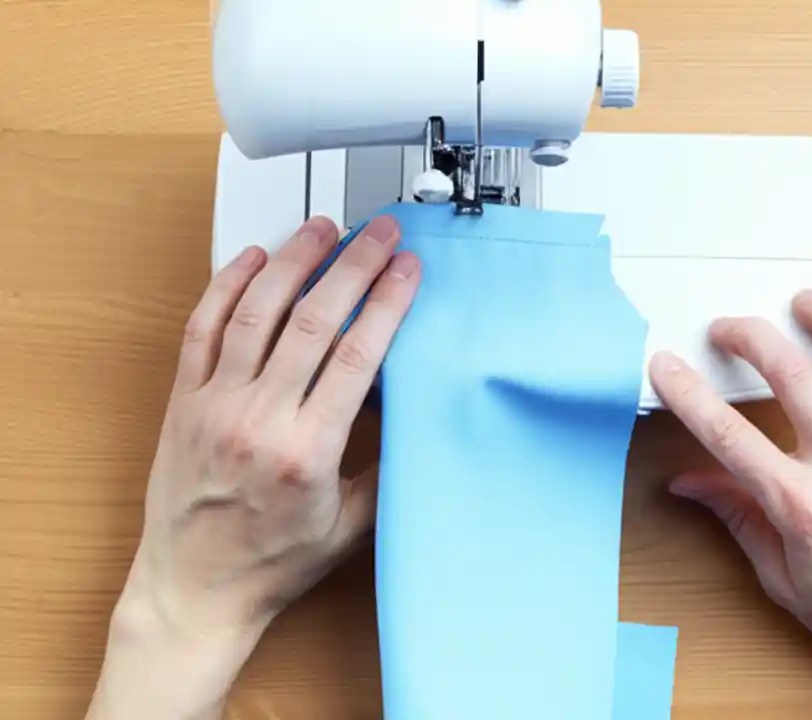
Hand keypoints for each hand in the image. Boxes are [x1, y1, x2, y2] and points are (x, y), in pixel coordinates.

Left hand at [87, 215, 419, 719]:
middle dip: (353, 266)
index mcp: (307, 452)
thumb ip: (385, 470)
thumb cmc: (272, 563)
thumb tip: (414, 412)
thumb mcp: (351, 526)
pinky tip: (253, 260)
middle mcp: (258, 420)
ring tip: (321, 229)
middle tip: (378, 234)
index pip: (357, 356)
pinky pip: (203, 329)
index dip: (387, 304)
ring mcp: (214, 405)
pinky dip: (227, 287)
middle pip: (314, 321)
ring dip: (293, 262)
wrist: (195, 589)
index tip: (407, 270)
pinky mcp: (183, 401)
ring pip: (257, 312)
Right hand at [649, 290, 811, 719]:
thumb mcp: (782, 580)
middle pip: (790, 375)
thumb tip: (692, 485)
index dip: (688, 392)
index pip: (727, 433)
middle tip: (731, 328)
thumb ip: (738, 519)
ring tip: (807, 305)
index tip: (668, 366)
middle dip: (750, 336)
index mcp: (799, 505)